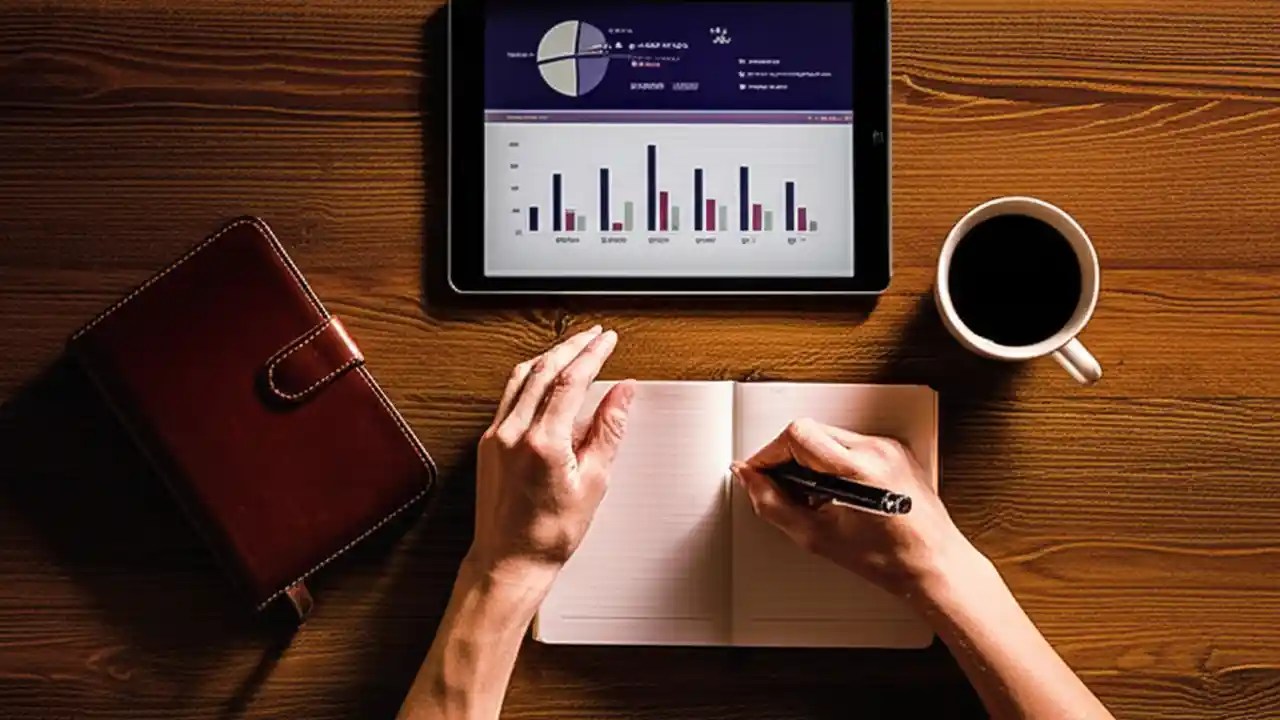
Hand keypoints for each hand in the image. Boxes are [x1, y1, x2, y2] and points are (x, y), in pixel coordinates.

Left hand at [468, 326, 635, 593]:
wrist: (509, 561)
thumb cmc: (548, 535)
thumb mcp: (593, 483)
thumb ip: (607, 431)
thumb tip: (621, 394)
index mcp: (542, 442)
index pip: (571, 380)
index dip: (592, 353)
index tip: (606, 340)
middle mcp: (513, 433)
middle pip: (544, 369)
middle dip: (571, 346)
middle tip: (593, 336)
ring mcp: (495, 436)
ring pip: (521, 377)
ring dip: (548, 357)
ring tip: (571, 348)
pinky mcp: (487, 443)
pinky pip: (508, 396)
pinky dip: (529, 377)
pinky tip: (543, 378)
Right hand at [733, 418, 978, 601]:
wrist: (935, 565)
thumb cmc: (891, 560)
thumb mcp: (818, 538)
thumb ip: (773, 505)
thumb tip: (751, 481)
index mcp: (858, 469)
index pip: (797, 435)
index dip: (769, 453)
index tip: (758, 473)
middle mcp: (876, 450)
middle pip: (810, 431)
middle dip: (787, 457)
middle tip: (782, 489)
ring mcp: (888, 448)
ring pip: (827, 436)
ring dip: (809, 460)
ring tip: (811, 497)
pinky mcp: (895, 451)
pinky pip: (849, 444)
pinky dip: (832, 463)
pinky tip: (834, 493)